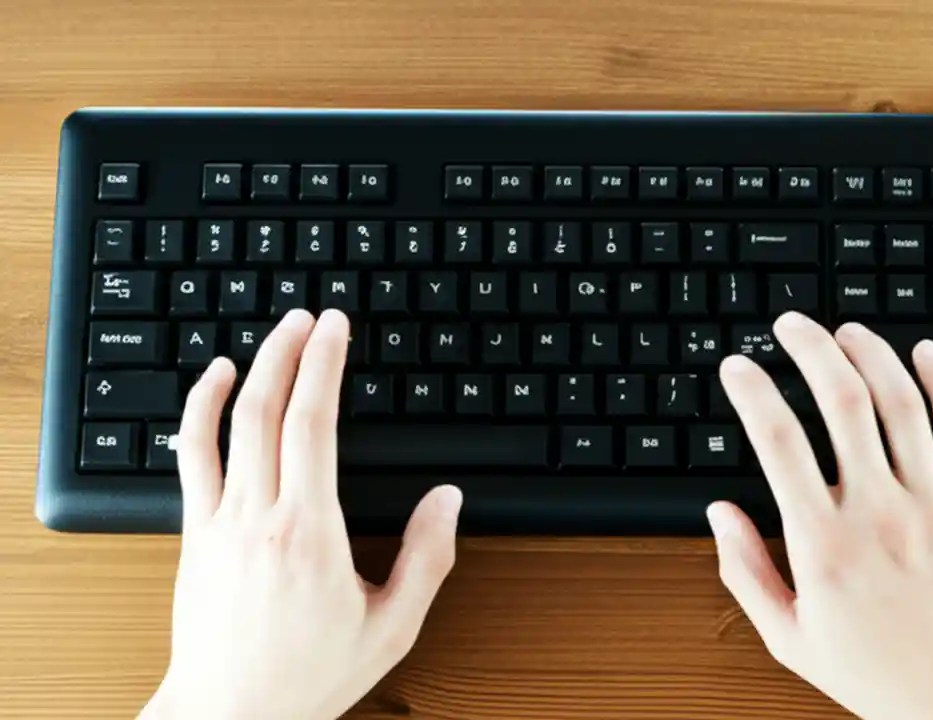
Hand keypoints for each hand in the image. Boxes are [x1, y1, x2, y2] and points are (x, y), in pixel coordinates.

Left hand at [141, 309, 462, 719]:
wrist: (228, 715)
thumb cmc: (306, 676)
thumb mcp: (390, 627)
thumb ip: (426, 559)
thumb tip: (448, 500)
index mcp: (310, 531)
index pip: (314, 423)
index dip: (324, 365)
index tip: (335, 328)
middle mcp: (259, 515)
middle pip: (268, 408)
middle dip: (290, 350)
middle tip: (310, 316)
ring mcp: (219, 521)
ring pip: (227, 424)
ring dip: (249, 369)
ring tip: (271, 334)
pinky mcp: (195, 534)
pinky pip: (190, 456)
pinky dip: (199, 410)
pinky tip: (214, 382)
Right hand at [707, 313, 932, 719]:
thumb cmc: (876, 675)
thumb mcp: (789, 637)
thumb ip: (745, 572)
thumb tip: (719, 514)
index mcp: (824, 543)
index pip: (777, 440)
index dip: (752, 391)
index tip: (739, 367)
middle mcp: (878, 512)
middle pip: (841, 400)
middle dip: (808, 346)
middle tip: (791, 325)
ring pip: (900, 402)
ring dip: (869, 352)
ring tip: (846, 331)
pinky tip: (925, 354)